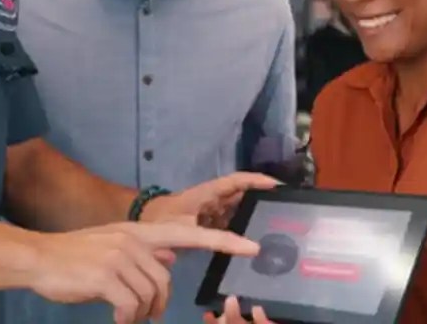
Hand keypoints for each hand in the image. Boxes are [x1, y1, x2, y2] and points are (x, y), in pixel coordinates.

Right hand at [29, 221, 260, 323]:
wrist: (39, 258)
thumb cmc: (76, 258)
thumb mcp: (116, 246)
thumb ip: (145, 252)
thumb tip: (172, 257)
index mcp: (140, 232)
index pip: (191, 234)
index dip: (224, 242)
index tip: (252, 248)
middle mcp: (135, 239)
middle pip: (167, 280)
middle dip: (158, 305)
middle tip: (144, 316)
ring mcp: (120, 255)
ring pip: (151, 296)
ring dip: (139, 314)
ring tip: (123, 315)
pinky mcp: (107, 274)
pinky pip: (131, 306)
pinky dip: (125, 318)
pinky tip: (114, 317)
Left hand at [142, 172, 279, 228]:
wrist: (142, 227)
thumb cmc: (162, 220)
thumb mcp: (189, 230)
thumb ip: (218, 238)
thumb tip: (249, 247)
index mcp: (209, 192)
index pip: (239, 180)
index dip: (259, 181)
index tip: (280, 186)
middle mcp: (213, 198)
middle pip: (242, 194)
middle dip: (262, 199)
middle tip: (284, 211)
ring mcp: (211, 210)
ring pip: (237, 209)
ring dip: (253, 214)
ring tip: (276, 225)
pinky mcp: (208, 223)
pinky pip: (230, 222)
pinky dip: (241, 227)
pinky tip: (254, 239)